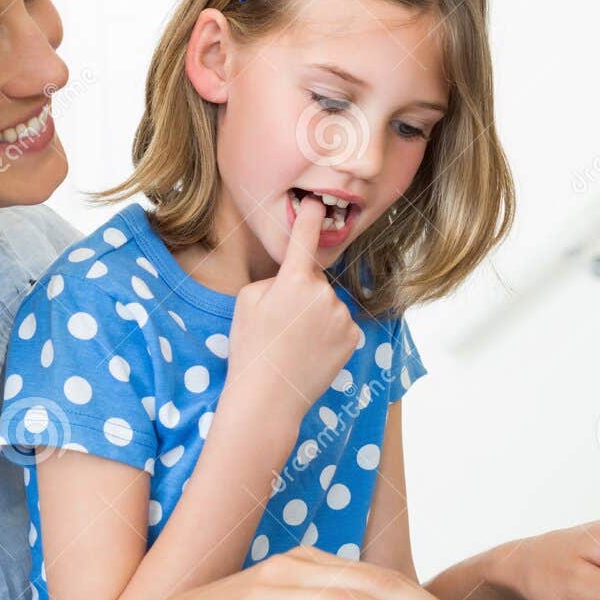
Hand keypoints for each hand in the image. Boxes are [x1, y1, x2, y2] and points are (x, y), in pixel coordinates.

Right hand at [223, 195, 359, 424]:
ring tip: (294, 343)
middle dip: (300, 295)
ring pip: (327, 304)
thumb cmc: (251, 347)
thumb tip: (292, 279)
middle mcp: (323, 293)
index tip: (316, 203)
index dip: (311, 217)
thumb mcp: (247, 301)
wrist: (268, 397)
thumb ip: (274, 280)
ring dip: (315, 316)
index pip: (305, 238)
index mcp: (293, 279)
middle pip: (313, 282)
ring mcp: (341, 315)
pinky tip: (311, 352)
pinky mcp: (353, 336)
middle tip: (280, 325)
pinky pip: (340, 324)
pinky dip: (329, 334)